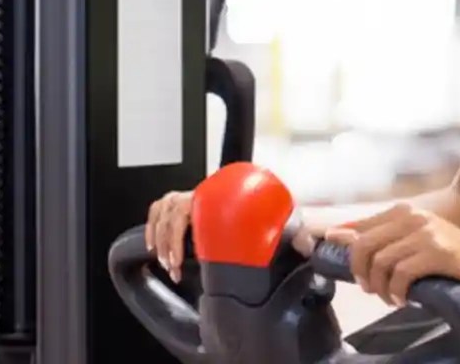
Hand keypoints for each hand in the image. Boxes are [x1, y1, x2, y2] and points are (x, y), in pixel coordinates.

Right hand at [145, 190, 317, 283]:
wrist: (263, 206)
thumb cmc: (268, 212)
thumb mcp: (279, 222)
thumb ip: (295, 233)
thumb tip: (307, 246)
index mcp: (217, 193)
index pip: (187, 205)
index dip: (178, 233)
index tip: (181, 257)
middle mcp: (201, 193)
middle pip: (170, 212)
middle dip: (168, 244)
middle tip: (175, 266)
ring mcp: (190, 198)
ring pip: (161, 212)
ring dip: (161, 240)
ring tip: (169, 264)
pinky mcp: (184, 207)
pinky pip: (158, 210)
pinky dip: (152, 227)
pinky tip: (153, 247)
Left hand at [325, 203, 459, 307]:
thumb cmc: (450, 255)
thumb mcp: (414, 239)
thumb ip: (380, 237)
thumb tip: (337, 236)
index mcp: (404, 211)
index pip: (361, 228)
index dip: (346, 250)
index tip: (349, 270)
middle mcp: (413, 217)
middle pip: (364, 245)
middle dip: (361, 273)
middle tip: (370, 289)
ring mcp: (426, 233)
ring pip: (381, 262)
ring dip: (380, 288)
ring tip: (390, 298)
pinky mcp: (437, 253)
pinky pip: (401, 275)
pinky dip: (397, 292)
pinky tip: (404, 300)